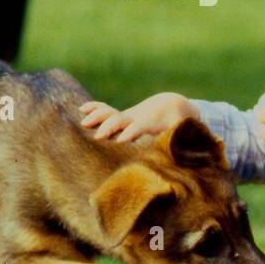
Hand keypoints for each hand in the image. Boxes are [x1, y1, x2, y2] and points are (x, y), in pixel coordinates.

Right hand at [80, 92, 196, 141]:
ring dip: (97, 116)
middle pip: (121, 120)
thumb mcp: (183, 133)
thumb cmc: (180, 123)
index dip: (132, 132)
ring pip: (111, 113)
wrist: (174, 103)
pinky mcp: (123, 116)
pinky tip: (81, 108)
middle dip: (110, 127)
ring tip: (83, 122)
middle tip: (99, 136)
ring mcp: (128, 116)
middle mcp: (137, 118)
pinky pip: (106, 110)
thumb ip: (180, 143)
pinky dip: (96, 108)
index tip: (123, 139)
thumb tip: (183, 160)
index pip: (140, 127)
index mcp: (152, 123)